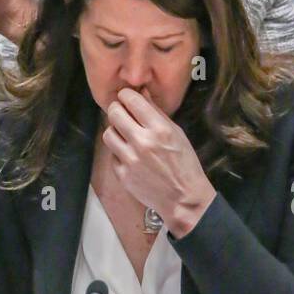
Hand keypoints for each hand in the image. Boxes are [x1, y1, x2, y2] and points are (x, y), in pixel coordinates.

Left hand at [101, 87, 215, 237]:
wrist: (183, 199)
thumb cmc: (185, 164)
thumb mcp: (177, 134)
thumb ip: (157, 113)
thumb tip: (142, 94)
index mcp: (159, 129)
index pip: (132, 100)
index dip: (126, 95)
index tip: (126, 97)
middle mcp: (142, 142)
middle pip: (114, 113)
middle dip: (117, 109)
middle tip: (122, 113)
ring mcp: (130, 159)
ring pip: (108, 133)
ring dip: (115, 131)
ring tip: (124, 135)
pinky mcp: (122, 174)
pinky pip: (112, 154)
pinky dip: (119, 152)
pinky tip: (129, 155)